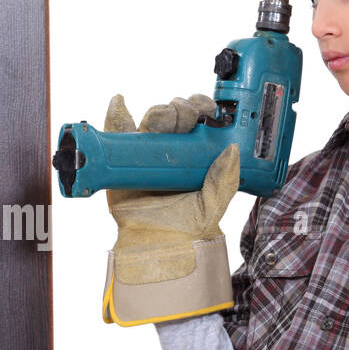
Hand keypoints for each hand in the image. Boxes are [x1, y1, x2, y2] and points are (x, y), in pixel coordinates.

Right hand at [101, 94, 240, 325]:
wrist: (159, 247)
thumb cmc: (187, 228)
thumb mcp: (214, 203)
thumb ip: (225, 179)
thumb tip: (233, 149)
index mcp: (192, 156)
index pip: (198, 122)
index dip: (202, 108)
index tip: (208, 110)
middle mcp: (169, 152)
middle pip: (174, 116)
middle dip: (182, 110)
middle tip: (187, 119)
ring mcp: (144, 155)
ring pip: (149, 120)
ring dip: (158, 112)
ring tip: (163, 118)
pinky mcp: (121, 163)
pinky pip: (116, 136)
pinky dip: (115, 116)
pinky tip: (120, 103)